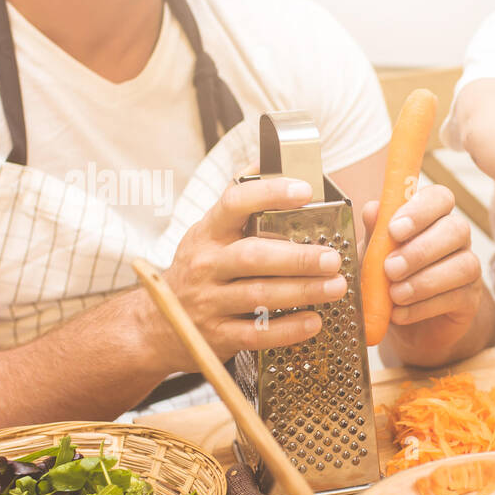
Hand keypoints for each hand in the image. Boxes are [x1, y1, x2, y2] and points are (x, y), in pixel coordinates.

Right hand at [140, 165, 346, 371]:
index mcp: (208, 233)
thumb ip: (240, 202)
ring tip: (336, 287)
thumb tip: (268, 159)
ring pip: (258, 295)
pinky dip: (288, 330)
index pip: (233, 203)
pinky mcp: (218, 336)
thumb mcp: (209, 233)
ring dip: (302, 291)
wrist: (157, 326)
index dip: (269, 193)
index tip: (305, 190)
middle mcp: (206, 265)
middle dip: (296, 257)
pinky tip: (315, 322)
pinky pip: (256, 333)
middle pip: (252, 256)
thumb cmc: (200, 271)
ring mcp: (209, 302)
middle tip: (332, 258)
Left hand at [359, 183, 485, 355]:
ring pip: (464, 265)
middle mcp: (455, 238)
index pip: (440, 198)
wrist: (400, 326)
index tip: (394, 230)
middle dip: (421, 250)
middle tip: (391, 269)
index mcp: (432, 217)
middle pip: (457, 229)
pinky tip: (400, 313)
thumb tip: (373, 210)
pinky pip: (458, 297)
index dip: (420, 210)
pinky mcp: (470, 299)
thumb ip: (374, 233)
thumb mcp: (371, 256)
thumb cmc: (387, 280)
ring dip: (425, 281)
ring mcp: (468, 267)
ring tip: (395, 295)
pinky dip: (424, 307)